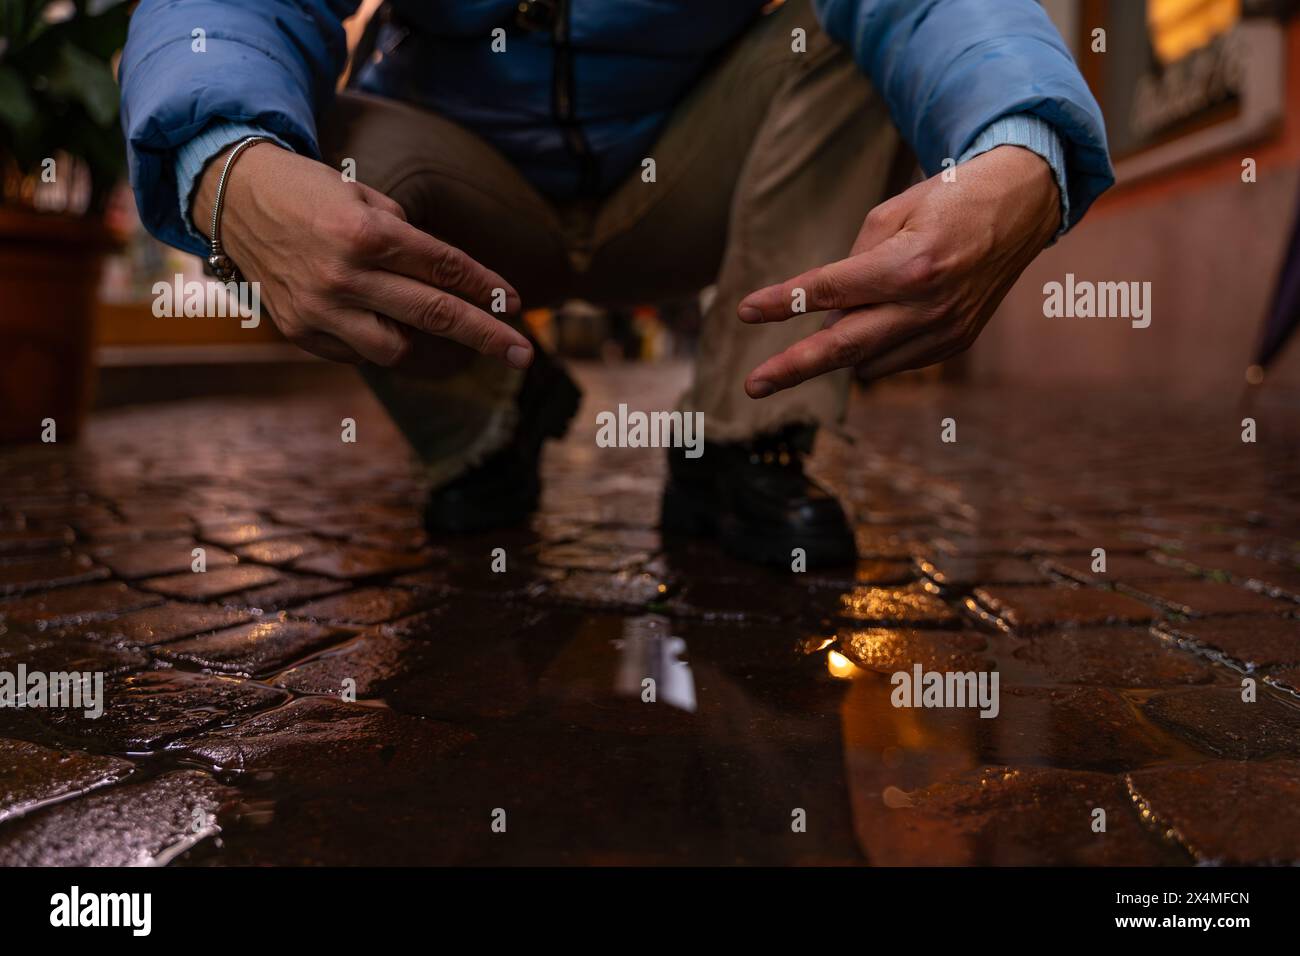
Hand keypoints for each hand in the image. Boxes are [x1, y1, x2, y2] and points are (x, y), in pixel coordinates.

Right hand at [192, 142, 532, 369]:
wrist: (233, 198)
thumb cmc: (311, 192)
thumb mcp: (366, 199)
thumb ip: (410, 241)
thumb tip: (453, 283)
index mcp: (367, 235)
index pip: (446, 268)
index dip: (488, 288)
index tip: (517, 303)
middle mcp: (345, 276)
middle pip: (436, 315)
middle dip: (487, 336)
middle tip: (525, 355)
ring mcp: (319, 310)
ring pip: (396, 348)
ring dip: (426, 343)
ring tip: (440, 334)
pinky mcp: (299, 331)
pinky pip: (358, 352)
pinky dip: (378, 341)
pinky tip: (381, 322)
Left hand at [737, 145, 1060, 396]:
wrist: (1021, 208)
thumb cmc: (947, 201)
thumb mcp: (891, 212)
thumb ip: (850, 264)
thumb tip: (825, 315)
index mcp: (909, 265)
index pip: (831, 289)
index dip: (783, 303)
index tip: (745, 311)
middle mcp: (928, 306)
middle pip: (844, 347)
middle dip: (793, 368)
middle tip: (752, 385)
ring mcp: (945, 331)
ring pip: (866, 359)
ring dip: (841, 345)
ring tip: (843, 314)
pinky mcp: (954, 344)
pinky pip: (894, 360)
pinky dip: (874, 346)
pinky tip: (880, 317)